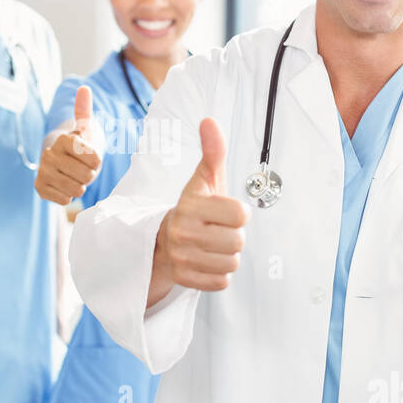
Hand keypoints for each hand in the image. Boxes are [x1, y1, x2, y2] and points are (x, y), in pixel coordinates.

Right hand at [35, 85, 102, 204]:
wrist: (61, 161)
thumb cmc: (79, 146)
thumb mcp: (85, 128)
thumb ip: (84, 110)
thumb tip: (84, 88)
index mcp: (63, 139)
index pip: (94, 157)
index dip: (97, 160)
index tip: (90, 156)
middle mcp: (49, 154)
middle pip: (87, 175)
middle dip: (89, 174)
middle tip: (82, 168)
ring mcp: (43, 172)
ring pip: (76, 189)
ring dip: (80, 186)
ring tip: (74, 177)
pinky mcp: (40, 188)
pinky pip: (64, 200)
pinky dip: (68, 196)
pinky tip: (65, 186)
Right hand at [156, 118, 247, 291]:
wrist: (162, 240)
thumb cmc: (194, 207)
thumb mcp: (204, 178)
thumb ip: (212, 151)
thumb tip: (209, 121)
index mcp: (191, 205)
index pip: (240, 214)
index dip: (238, 213)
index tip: (224, 211)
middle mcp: (183, 231)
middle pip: (238, 242)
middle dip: (234, 237)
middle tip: (218, 231)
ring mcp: (181, 257)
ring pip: (231, 263)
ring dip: (227, 256)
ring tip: (213, 246)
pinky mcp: (184, 278)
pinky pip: (221, 282)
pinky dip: (219, 274)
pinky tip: (207, 261)